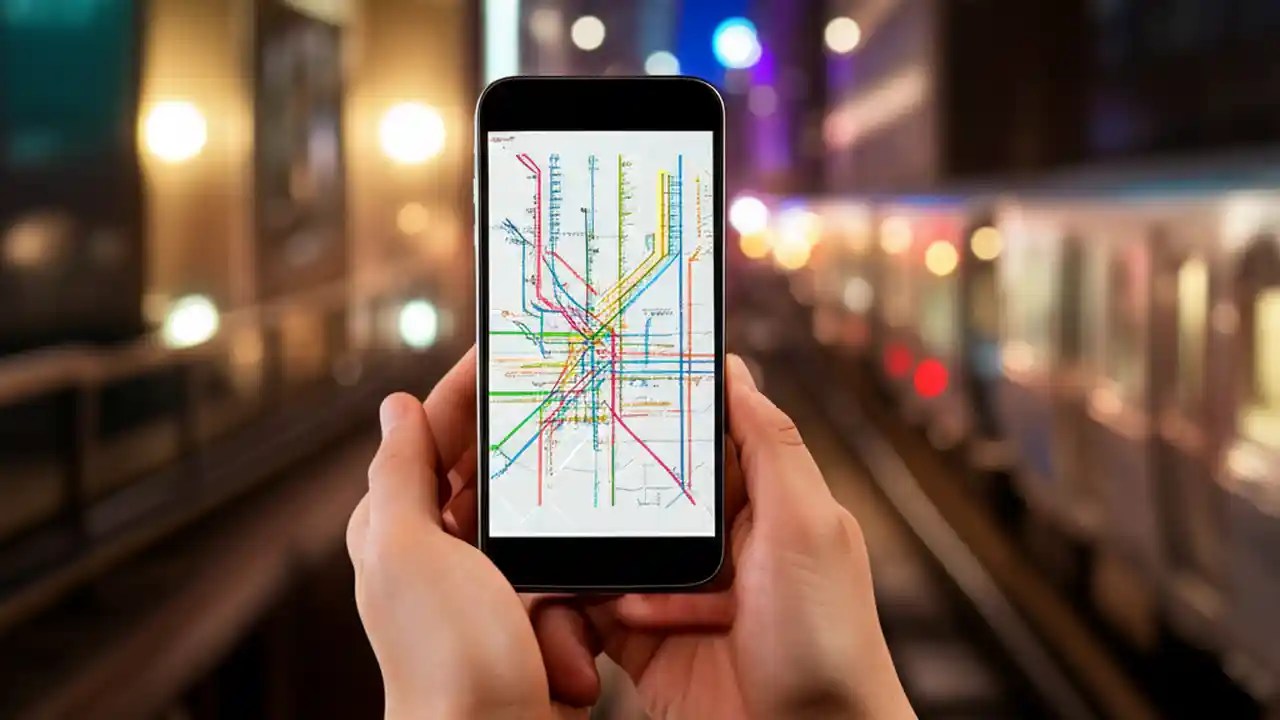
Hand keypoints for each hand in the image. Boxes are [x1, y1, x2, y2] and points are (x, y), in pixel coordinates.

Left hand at [347, 380, 557, 716]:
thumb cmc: (444, 656)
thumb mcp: (409, 550)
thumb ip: (399, 476)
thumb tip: (393, 407)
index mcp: (400, 529)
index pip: (430, 438)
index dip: (464, 391)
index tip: (508, 350)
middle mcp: (441, 556)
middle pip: (489, 473)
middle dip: (530, 448)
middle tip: (574, 398)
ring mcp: (490, 588)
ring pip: (538, 523)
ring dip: (562, 530)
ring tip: (591, 508)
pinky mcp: (535, 619)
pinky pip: (569, 577)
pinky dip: (580, 587)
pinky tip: (586, 602)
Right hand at [536, 356, 915, 718]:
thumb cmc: (829, 642)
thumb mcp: (807, 526)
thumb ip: (770, 446)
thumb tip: (734, 369)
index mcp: (759, 502)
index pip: (699, 437)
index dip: (655, 407)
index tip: (605, 376)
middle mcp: (715, 542)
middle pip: (637, 488)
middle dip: (602, 484)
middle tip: (559, 466)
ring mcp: (675, 592)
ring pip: (603, 547)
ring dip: (595, 557)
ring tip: (616, 580)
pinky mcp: (642, 641)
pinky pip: (586, 609)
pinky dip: (578, 613)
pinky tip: (604, 619)